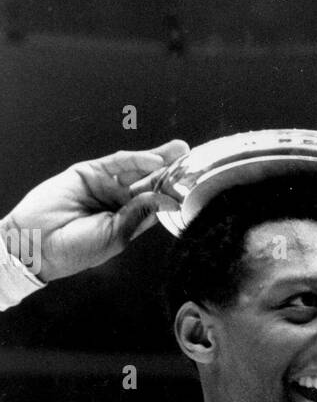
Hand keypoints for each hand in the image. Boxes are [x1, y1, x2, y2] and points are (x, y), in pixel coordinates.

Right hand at [0, 141, 188, 281]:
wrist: (35, 243)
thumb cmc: (74, 249)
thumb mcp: (116, 235)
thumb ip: (140, 214)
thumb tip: (168, 200)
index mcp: (127, 223)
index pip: (157, 205)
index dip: (174, 196)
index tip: (195, 189)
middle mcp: (117, 203)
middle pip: (150, 184)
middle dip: (171, 173)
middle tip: (193, 163)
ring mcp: (104, 186)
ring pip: (136, 170)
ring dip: (158, 160)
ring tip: (181, 152)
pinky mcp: (89, 172)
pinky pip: (117, 163)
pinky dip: (136, 160)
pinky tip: (154, 161)